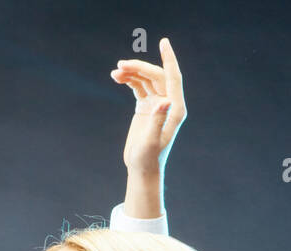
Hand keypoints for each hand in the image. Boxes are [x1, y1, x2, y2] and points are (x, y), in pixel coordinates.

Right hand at [112, 37, 185, 172]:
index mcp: (175, 109)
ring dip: (132, 72)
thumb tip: (164, 100)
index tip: (163, 42)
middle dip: (140, 68)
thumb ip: (158, 120)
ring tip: (116, 72)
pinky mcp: (146, 107)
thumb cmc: (148, 159)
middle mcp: (168, 103)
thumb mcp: (152, 141)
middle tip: (121, 66)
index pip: (173, 77)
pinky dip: (129, 80)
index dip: (169, 59)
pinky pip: (139, 86)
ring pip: (146, 79)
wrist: (142, 169)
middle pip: (156, 76)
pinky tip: (116, 77)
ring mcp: (157, 104)